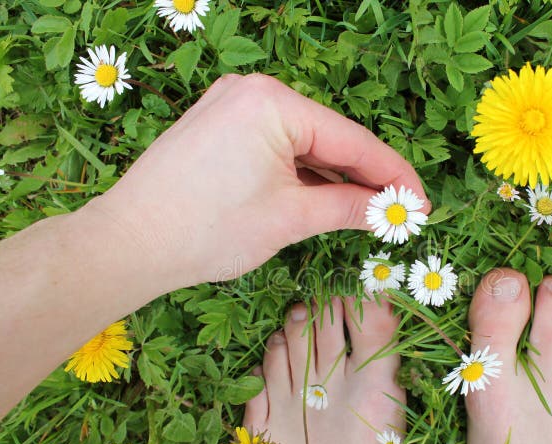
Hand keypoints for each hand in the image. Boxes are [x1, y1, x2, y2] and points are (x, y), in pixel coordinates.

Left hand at [86, 73, 428, 289]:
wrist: (129, 244)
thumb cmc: (206, 230)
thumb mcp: (291, 218)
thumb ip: (349, 208)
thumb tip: (393, 211)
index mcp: (273, 101)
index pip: (353, 140)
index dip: (393, 176)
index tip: (421, 205)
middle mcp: (252, 91)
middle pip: (330, 137)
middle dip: (365, 178)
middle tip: (400, 213)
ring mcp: (232, 106)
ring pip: (303, 144)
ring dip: (335, 178)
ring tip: (369, 212)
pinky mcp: (219, 127)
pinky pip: (276, 147)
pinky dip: (302, 173)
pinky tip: (326, 198)